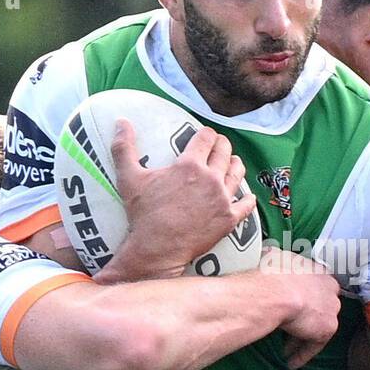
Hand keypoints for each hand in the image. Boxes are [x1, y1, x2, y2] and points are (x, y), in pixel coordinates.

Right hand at [106, 119, 256, 280]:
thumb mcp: (129, 178)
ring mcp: (223, 199)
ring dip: (236, 165)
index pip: (206, 138)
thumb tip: (121, 121)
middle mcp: (211, 178)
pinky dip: (248, 199)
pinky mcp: (229, 219)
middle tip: (220, 146)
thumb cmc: (143, 213)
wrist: (157, 248)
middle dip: (223, 146)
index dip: (207, 133)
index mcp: (190, 164)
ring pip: (238, 174)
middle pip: (225, 152)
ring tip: (234, 164)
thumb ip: (124, 147)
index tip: (206, 135)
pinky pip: (246, 205)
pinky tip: (248, 197)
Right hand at [261, 248, 341, 368]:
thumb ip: (277, 258)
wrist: (274, 292)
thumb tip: (269, 255)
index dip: (304, 296)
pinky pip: (314, 345)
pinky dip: (302, 354)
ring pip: (317, 326)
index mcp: (318, 270)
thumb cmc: (269, 273)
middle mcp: (330, 289)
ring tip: (286, 348)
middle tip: (291, 327)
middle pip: (321, 305)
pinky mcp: (327, 329)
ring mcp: (331, 309)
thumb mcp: (271, 255)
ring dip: (302, 337)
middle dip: (308, 316)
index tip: (292, 304)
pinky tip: (291, 362)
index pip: (316, 284)